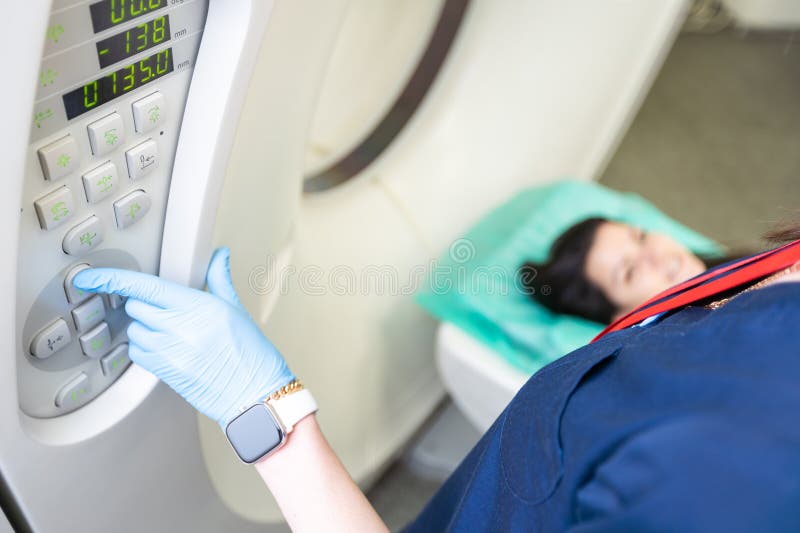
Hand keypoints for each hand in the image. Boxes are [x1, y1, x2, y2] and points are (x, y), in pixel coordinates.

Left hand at [73, 247, 294, 427]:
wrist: (253, 394)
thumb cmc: (251, 355)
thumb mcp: (236, 310)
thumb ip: (219, 279)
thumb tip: (218, 256)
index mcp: (198, 306)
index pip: (144, 286)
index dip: (111, 279)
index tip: (91, 276)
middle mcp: (179, 328)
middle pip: (135, 306)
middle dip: (144, 304)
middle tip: (165, 309)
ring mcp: (168, 352)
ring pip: (134, 330)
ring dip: (144, 327)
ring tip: (172, 333)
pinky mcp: (163, 372)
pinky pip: (137, 353)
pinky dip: (145, 348)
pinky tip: (168, 349)